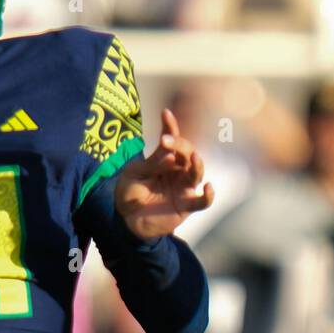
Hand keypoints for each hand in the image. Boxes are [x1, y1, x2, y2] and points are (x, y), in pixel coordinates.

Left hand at [114, 108, 214, 240]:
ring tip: (192, 157)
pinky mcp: (186, 205)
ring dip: (196, 164)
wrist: (125, 218)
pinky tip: (209, 188)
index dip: (170, 127)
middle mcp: (177, 170)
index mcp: (164, 159)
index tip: (165, 113)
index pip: (171, 139)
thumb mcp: (136, 174)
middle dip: (180, 145)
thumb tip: (171, 154)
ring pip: (196, 172)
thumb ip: (153, 164)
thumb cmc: (130, 192)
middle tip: (167, 142)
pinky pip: (202, 201)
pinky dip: (208, 196)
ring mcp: (183, 187)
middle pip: (187, 152)